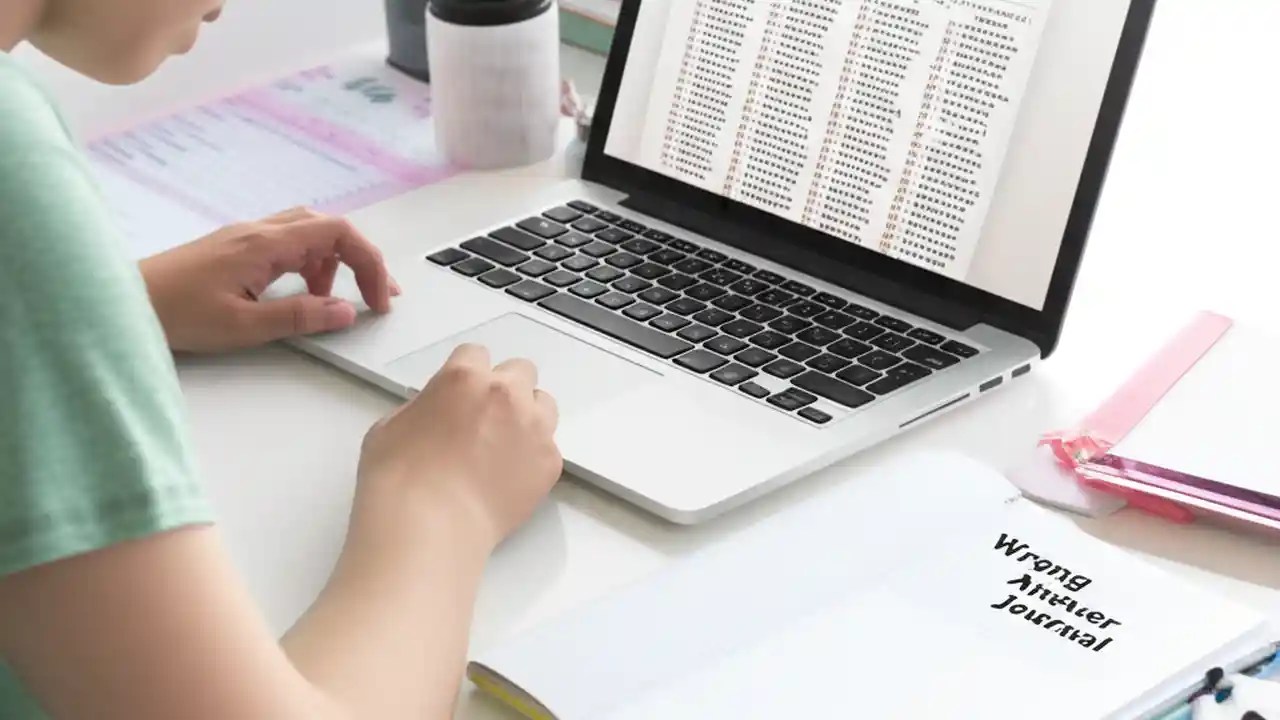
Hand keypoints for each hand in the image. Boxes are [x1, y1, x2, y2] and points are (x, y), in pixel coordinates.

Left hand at [139, 208, 398, 352]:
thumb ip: (298, 316)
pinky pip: (287, 244)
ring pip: (309, 233)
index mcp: (265, 244)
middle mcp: (259, 231)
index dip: (369, 262)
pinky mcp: (235, 247)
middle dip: (359, 258)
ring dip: (333, 263)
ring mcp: (246, 236)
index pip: (338, 233)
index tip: (378, 299)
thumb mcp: (243, 325)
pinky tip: (299, 295)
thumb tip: (345, 312)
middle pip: (328, 226)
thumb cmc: (176, 314)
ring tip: (331, 302)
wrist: (123, 300)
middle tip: (375, 295)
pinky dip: (308, 266)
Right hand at [356, 344, 562, 548]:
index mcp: (464, 377)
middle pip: (520, 371)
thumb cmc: (398, 480)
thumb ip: (425, 406)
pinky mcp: (549, 463)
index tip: (461, 395)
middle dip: (505, 388)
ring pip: (543, 404)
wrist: (428, 529)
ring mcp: (534, 428)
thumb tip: (437, 411)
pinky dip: (532, 456)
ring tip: (504, 445)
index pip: (476, 354)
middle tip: (486, 417)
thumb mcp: (391, 426)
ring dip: (527, 415)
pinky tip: (508, 476)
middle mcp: (507, 394)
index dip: (466, 374)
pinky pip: (548, 447)